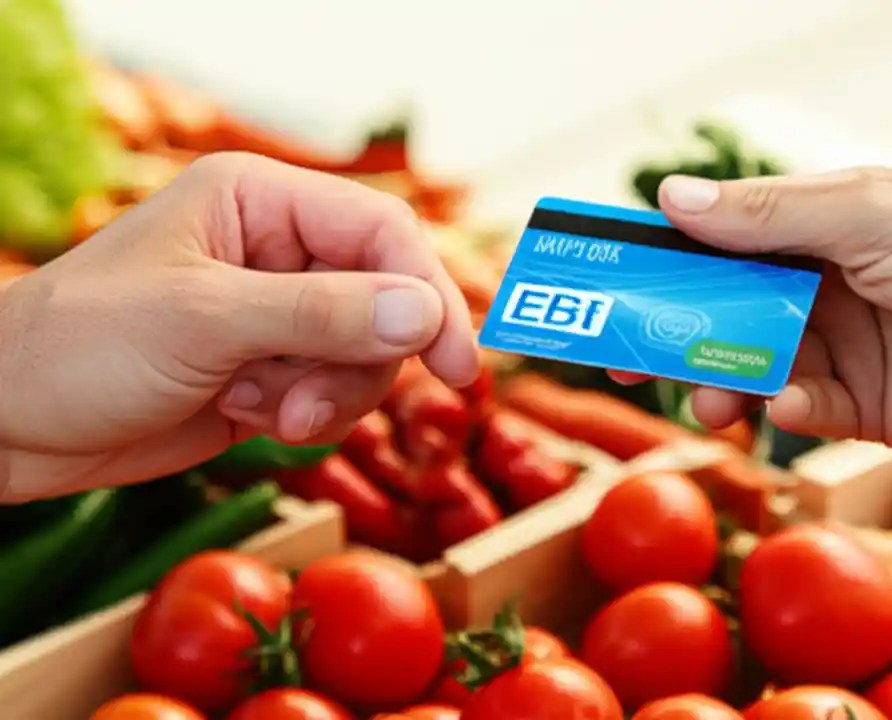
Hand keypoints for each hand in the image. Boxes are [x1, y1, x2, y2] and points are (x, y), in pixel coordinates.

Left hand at [0, 153, 477, 499]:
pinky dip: (302, 418)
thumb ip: (321, 314)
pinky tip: (243, 415)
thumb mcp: (204, 319)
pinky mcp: (271, 370)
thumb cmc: (80, 346)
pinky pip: (333, 394)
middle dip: (358, 364)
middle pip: (386, 302)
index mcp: (260, 202)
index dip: (427, 293)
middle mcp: (278, 251)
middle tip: (308, 407)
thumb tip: (423, 313)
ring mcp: (276, 314)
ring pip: (365, 356)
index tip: (455, 363)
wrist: (10, 424)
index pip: (382, 234)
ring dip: (327, 398)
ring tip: (263, 413)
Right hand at [625, 169, 891, 455]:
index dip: (666, 253)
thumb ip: (769, 214)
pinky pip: (799, 409)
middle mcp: (827, 282)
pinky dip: (784, 411)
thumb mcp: (868, 215)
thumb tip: (671, 197)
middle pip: (725, 306)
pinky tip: (791, 409)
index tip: (609, 275)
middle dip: (674, 331)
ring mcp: (843, 346)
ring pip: (751, 364)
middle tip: (624, 357)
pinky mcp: (862, 407)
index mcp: (826, 223)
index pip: (725, 232)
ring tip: (710, 402)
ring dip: (720, 381)